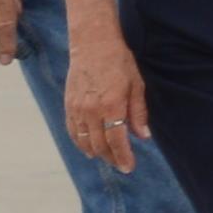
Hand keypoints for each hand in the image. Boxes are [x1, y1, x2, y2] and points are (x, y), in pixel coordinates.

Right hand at [62, 32, 146, 168]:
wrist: (92, 44)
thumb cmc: (119, 62)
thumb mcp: (136, 85)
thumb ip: (138, 112)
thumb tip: (144, 137)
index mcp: (111, 105)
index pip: (116, 140)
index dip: (123, 157)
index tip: (129, 167)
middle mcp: (91, 111)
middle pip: (100, 145)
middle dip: (111, 158)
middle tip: (121, 165)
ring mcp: (77, 109)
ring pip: (84, 142)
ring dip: (96, 153)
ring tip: (108, 158)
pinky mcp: (68, 106)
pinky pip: (73, 132)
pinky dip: (80, 143)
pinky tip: (89, 148)